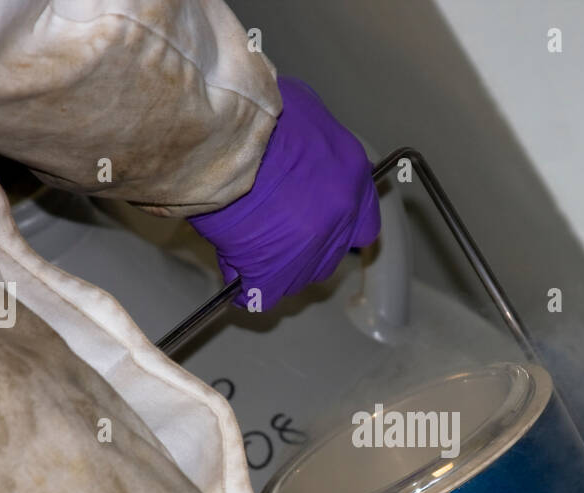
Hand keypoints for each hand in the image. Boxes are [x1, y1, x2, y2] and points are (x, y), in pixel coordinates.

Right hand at [189, 76, 380, 309]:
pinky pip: (261, 293)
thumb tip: (301, 157)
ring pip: (296, 275)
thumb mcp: (301, 108)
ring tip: (240, 241)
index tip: (313, 226)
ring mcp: (309, 246)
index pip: (361, 221)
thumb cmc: (252, 108)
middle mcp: (340, 213)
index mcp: (350, 173)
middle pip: (328, 254)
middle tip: (268, 234)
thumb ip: (311, 143)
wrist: (222, 131)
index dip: (335, 227)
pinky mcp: (273, 270)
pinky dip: (245, 285)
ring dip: (270, 264)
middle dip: (301, 250)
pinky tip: (233, 269)